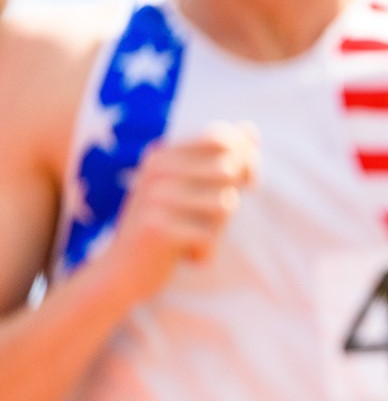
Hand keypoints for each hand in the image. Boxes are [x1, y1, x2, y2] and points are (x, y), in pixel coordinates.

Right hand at [99, 123, 258, 301]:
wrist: (121, 271)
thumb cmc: (166, 227)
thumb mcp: (190, 189)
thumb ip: (221, 159)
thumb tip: (252, 129)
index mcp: (163, 155)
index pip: (221, 138)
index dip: (247, 159)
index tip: (247, 182)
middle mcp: (156, 170)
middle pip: (229, 170)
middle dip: (231, 199)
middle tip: (209, 221)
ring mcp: (155, 197)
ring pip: (226, 203)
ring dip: (219, 228)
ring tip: (193, 236)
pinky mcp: (157, 228)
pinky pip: (211, 235)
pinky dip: (206, 250)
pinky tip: (184, 255)